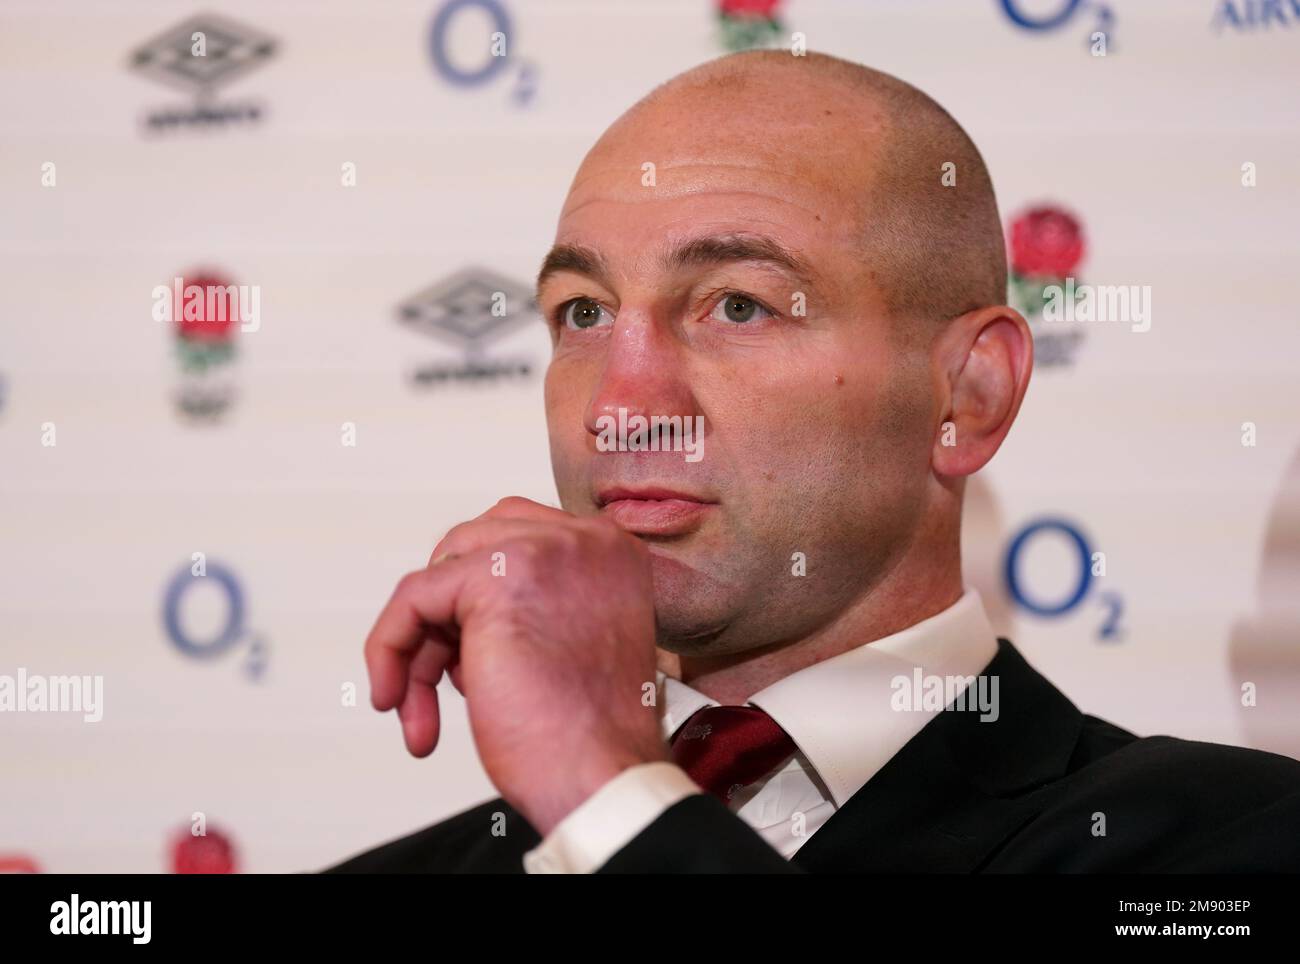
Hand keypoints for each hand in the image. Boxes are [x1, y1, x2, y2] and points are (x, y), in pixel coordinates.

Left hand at [364, 497, 671, 835]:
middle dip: (445, 619)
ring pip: (440, 574)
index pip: (516, 538)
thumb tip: (458, 605)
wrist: (602, 777)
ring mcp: (544, 551)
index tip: (464, 660)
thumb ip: (532, 605)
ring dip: (418, 646)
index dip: (477, 600)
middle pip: (474, 547)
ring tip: (421, 710)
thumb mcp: (569, 643)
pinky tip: (396, 699)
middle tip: (443, 684)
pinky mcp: (496, 578)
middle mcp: (585, 540)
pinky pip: (413, 598)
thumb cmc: (589, 736)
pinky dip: (390, 646)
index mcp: (610, 552)